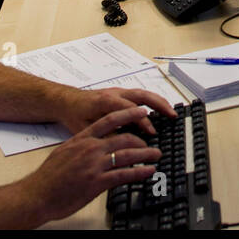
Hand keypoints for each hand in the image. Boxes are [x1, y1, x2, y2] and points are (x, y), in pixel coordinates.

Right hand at [23, 107, 161, 223]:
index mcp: (82, 139)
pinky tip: (148, 171)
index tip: (141, 111)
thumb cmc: (48, 177)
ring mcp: (94, 165)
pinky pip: (124, 175)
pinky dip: (139, 172)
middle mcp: (90, 149)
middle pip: (123, 138)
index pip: (109, 120)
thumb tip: (94, 146)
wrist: (37, 194)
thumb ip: (81, 147)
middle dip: (141, 140)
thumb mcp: (64, 152)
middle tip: (151, 142)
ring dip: (145, 155)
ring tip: (155, 155)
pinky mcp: (97, 183)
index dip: (128, 114)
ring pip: (127, 155)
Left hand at [55, 87, 177, 136]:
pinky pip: (140, 96)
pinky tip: (160, 111)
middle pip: (141, 95)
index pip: (129, 109)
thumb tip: (123, 145)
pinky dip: (153, 101)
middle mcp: (115, 93)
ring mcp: (119, 92)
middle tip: (172, 115)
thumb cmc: (74, 115)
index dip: (141, 121)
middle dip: (159, 105)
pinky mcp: (121, 94)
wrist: (66, 101)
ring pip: (144, 93)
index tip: (152, 132)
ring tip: (172, 113)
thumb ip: (106, 135)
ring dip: (159, 102)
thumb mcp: (86, 129)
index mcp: (105, 101)